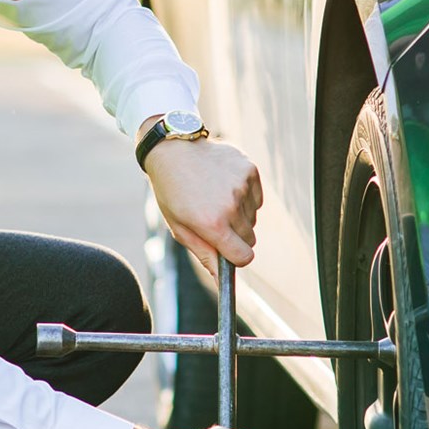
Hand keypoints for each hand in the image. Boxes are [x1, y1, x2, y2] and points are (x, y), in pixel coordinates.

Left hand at [143, 125, 262, 271]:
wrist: (172, 150)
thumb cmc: (172, 192)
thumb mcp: (179, 228)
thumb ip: (204, 254)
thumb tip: (221, 279)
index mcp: (212, 224)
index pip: (244, 257)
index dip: (237, 257)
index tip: (229, 251)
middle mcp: (231, 206)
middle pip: (250, 239)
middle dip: (235, 236)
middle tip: (215, 221)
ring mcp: (242, 186)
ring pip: (253, 218)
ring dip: (239, 215)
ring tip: (215, 199)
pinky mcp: (249, 170)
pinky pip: (256, 198)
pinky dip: (245, 197)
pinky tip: (224, 186)